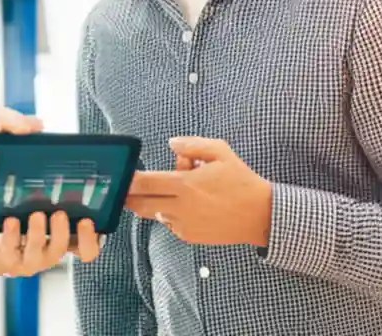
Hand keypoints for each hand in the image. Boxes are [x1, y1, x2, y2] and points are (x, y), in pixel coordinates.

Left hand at [0, 211, 101, 277]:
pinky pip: (10, 249)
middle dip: (61, 232)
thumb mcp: (43, 214)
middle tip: (60, 214)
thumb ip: (55, 202)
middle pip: (60, 249)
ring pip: (36, 251)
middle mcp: (48, 254)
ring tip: (36, 215)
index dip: (90, 240)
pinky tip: (11, 220)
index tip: (87, 221)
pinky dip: (12, 234)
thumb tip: (64, 174)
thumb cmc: (23, 227)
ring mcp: (28, 260)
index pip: (86, 249)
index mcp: (62, 242)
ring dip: (37, 232)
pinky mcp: (8, 260)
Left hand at [125, 136, 272, 246]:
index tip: (121, 176)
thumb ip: (192, 145)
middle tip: (125, 190)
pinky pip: (170, 223)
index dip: (129, 180)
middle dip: (129, 198)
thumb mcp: (220, 152)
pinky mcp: (189, 237)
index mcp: (185, 185)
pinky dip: (171, 214)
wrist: (260, 215)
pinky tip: (189, 205)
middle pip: (140, 205)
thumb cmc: (241, 181)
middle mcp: (180, 208)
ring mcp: (183, 225)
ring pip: (156, 213)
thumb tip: (172, 143)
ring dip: (157, 202)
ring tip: (179, 190)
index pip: (145, 184)